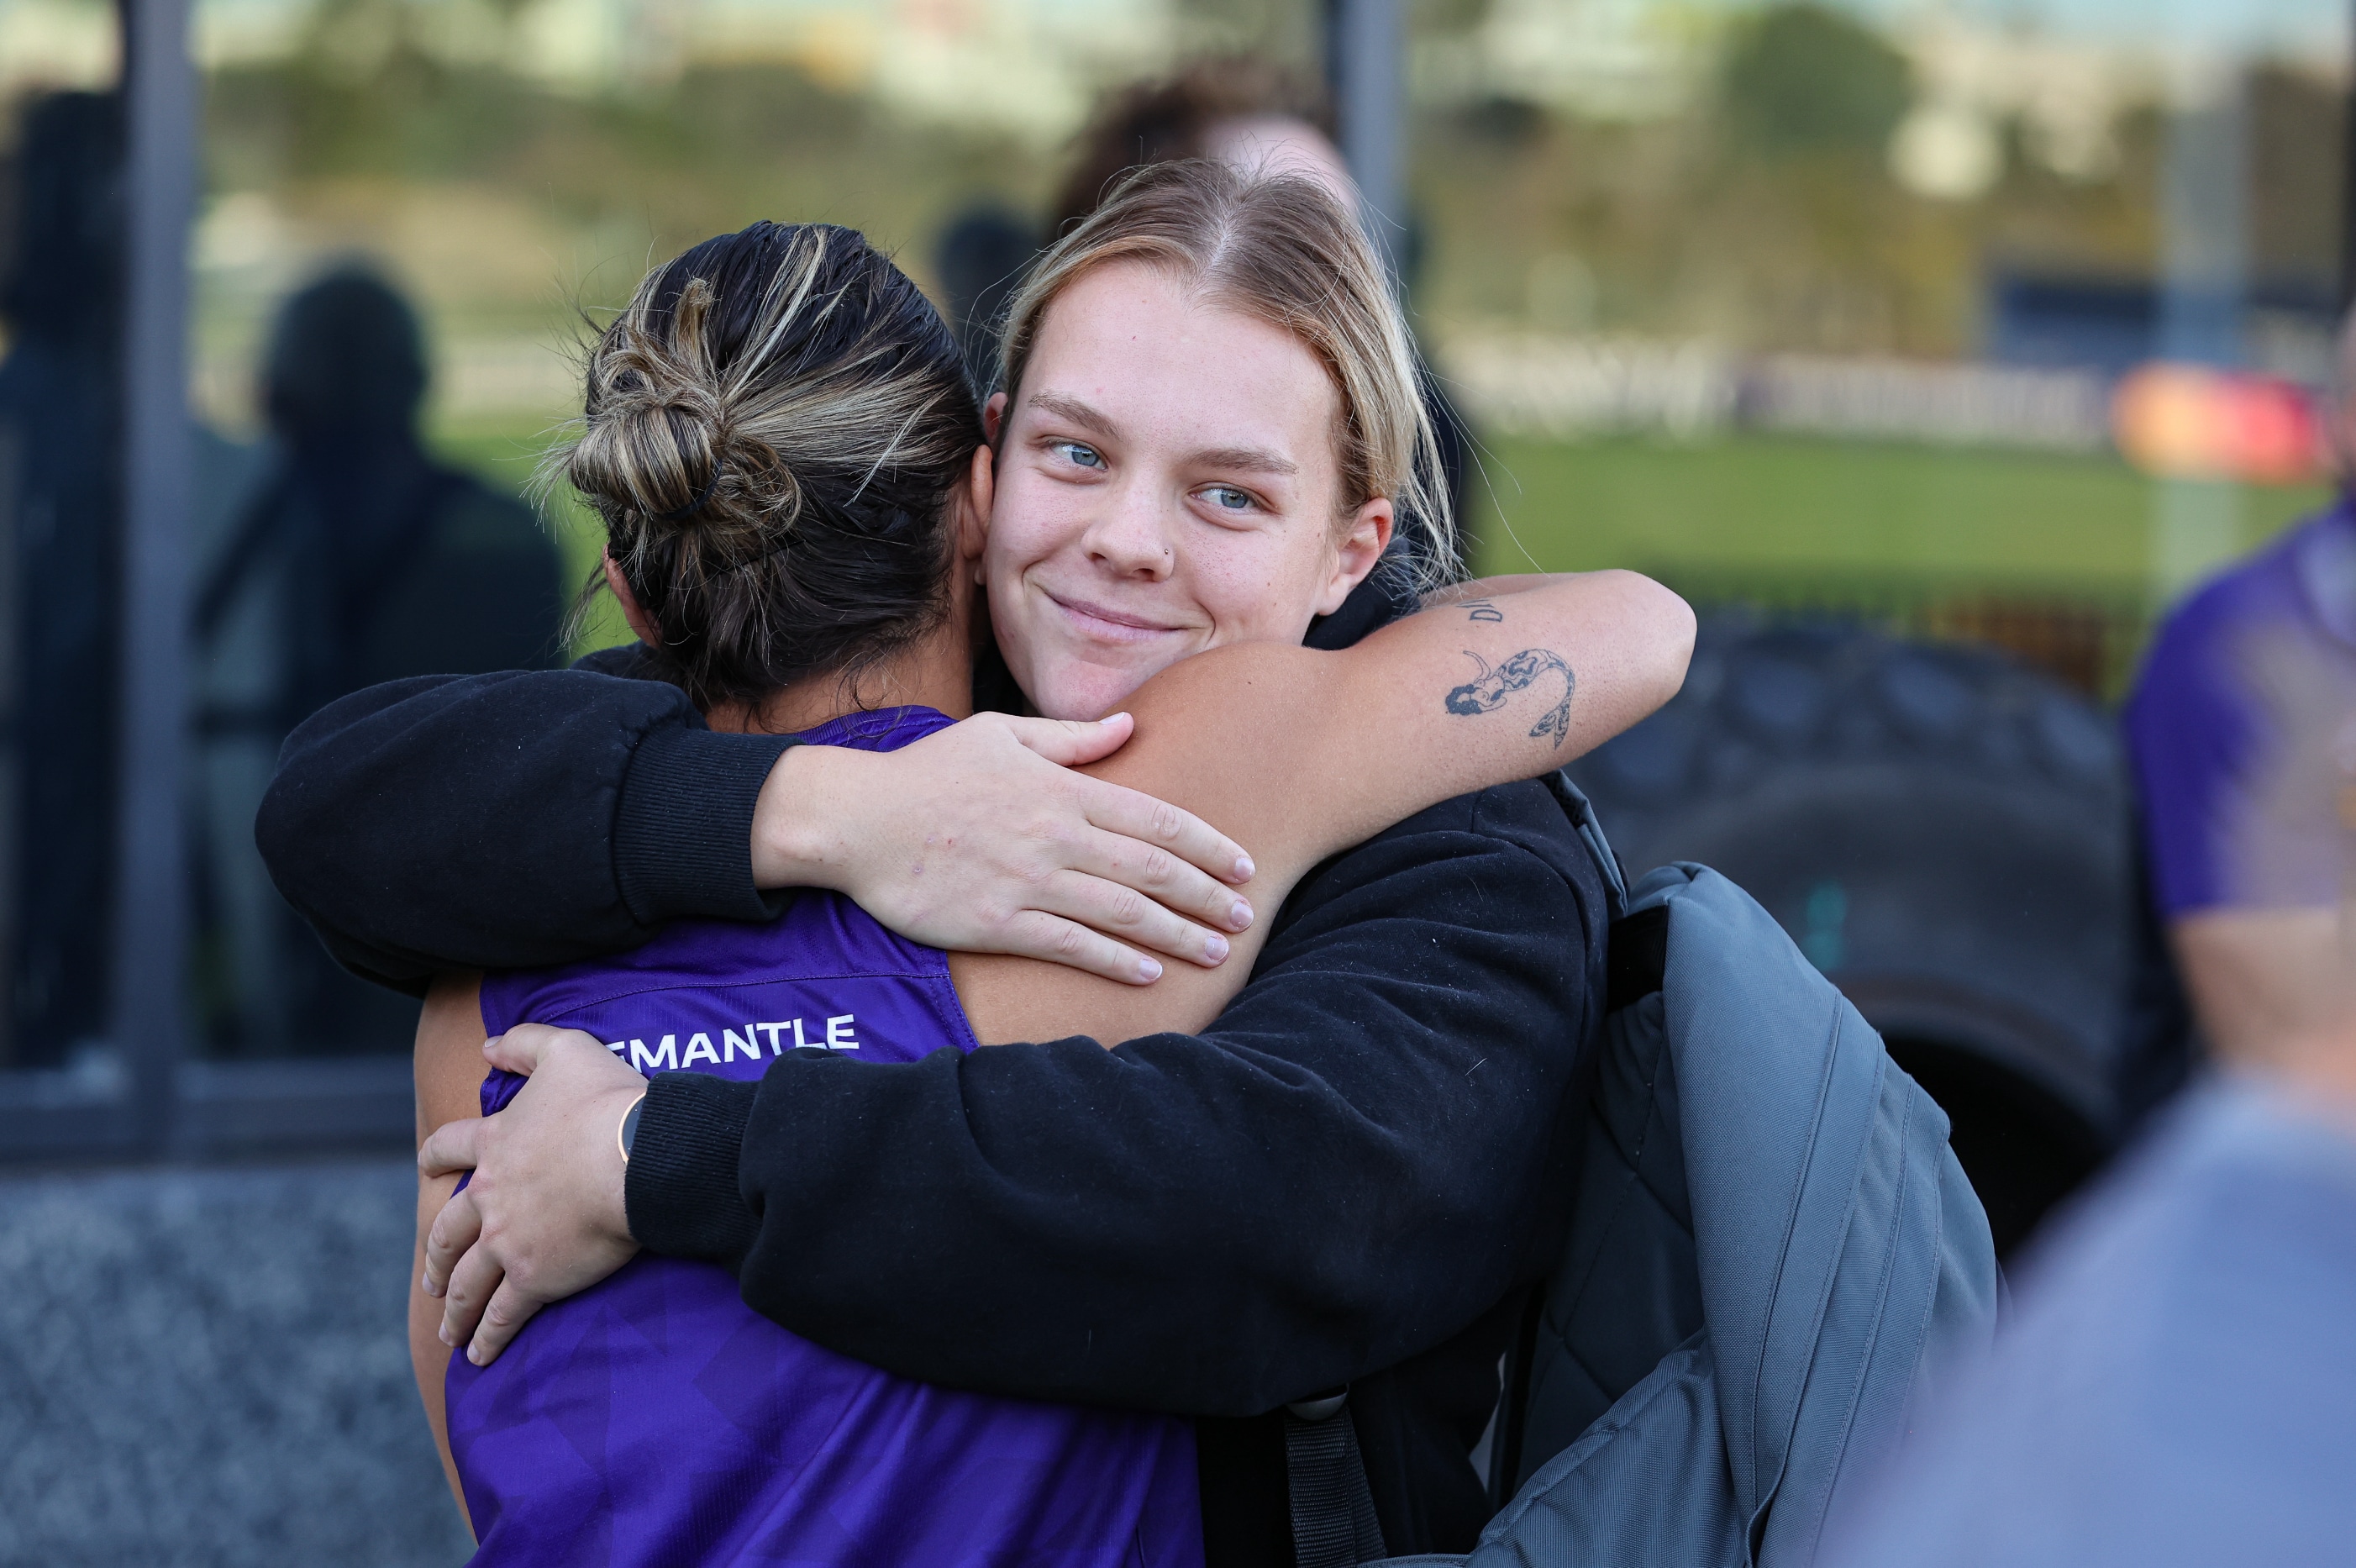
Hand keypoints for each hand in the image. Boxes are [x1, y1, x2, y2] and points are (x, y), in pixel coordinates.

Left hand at [417, 1024, 644, 1366]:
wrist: (636, 1157)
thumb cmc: (608, 1101)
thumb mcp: (565, 1050)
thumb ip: (523, 1044)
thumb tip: (489, 1047)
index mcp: (495, 1144)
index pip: (447, 1150)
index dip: (434, 1160)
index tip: (427, 1172)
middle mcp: (490, 1196)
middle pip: (446, 1231)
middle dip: (437, 1257)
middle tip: (433, 1276)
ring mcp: (507, 1241)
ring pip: (467, 1282)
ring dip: (455, 1307)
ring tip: (450, 1329)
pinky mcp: (533, 1278)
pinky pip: (502, 1316)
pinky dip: (488, 1338)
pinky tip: (480, 1355)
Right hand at [755, 711, 1256, 983]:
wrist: (856, 819)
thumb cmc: (928, 773)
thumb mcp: (1002, 735)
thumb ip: (1071, 738)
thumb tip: (1131, 727)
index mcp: (1061, 789)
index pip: (1155, 819)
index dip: (1207, 844)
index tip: (1243, 864)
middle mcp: (1055, 835)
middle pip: (1153, 870)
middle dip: (1208, 894)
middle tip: (1248, 914)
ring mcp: (1028, 881)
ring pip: (1123, 912)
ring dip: (1178, 933)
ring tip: (1218, 949)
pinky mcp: (998, 922)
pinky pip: (1072, 945)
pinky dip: (1117, 960)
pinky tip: (1150, 973)